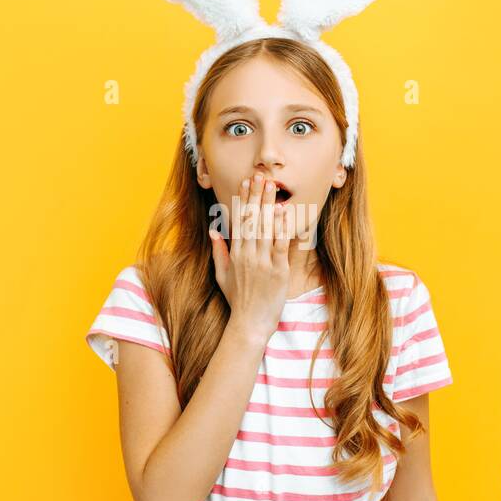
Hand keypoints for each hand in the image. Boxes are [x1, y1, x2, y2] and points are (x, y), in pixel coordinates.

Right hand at [209, 174, 293, 342]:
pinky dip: (283, 228)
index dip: (243, 201)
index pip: (239, 221)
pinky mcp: (277, 271)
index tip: (246, 184)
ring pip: (265, 228)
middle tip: (262, 176)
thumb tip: (214, 231)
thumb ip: (219, 252)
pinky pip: (280, 245)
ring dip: (269, 205)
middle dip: (257, 196)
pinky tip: (285, 213)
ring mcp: (262, 262)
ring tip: (273, 187)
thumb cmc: (238, 301)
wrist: (249, 324)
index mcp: (236, 254)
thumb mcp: (222, 276)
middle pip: (252, 220)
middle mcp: (248, 255)